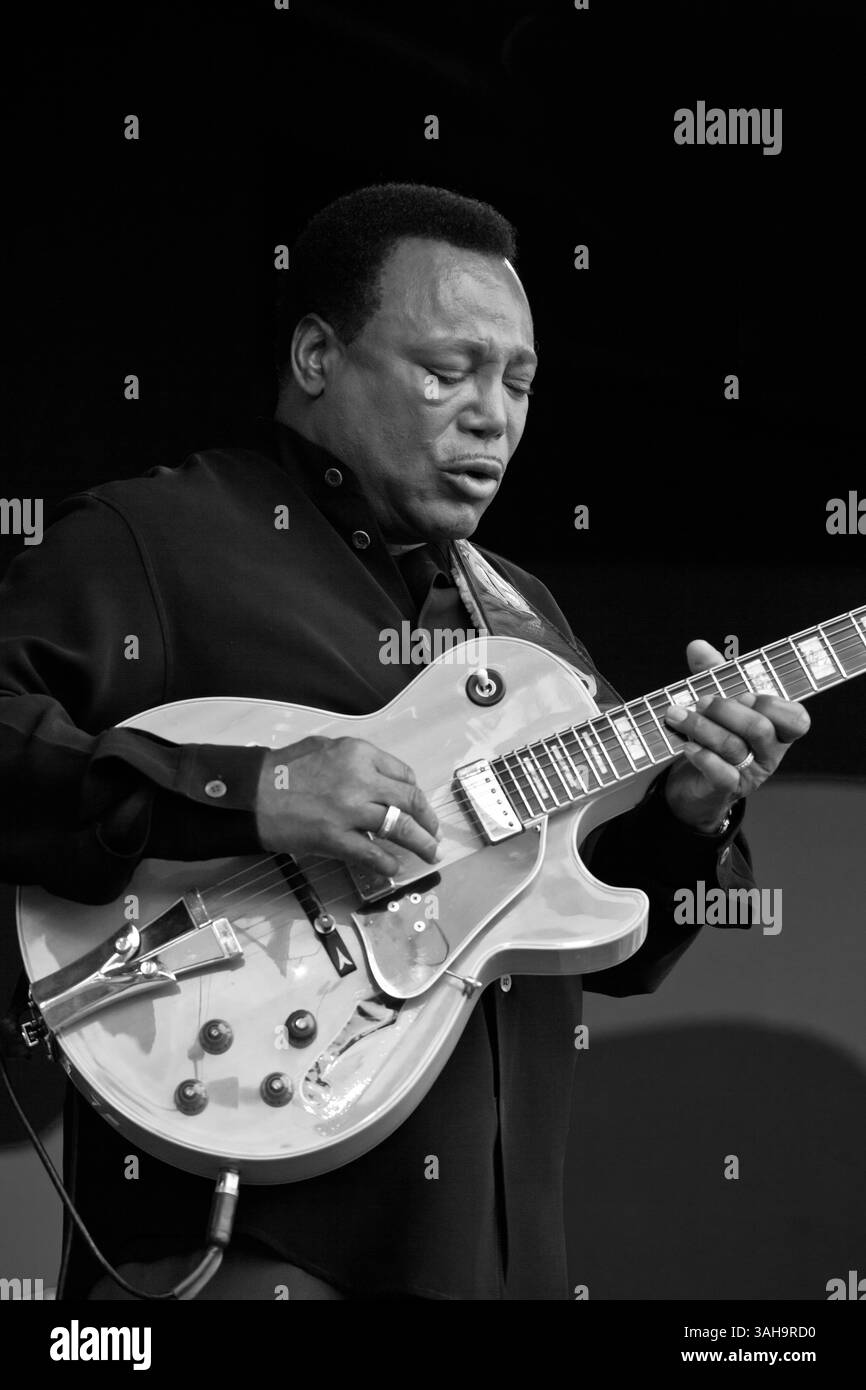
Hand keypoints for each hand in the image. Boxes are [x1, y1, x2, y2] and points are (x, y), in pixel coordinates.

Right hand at [254, 734, 440, 876]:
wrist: (250, 792)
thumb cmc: (283, 769)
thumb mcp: (325, 748)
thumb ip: (356, 761)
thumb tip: (381, 780)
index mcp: (359, 754)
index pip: (404, 775)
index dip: (416, 793)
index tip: (418, 805)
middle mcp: (360, 779)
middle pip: (409, 800)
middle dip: (428, 820)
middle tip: (433, 833)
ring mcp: (349, 810)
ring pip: (399, 827)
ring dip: (420, 842)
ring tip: (429, 853)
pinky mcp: (334, 838)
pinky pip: (372, 853)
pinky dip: (388, 863)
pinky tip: (394, 868)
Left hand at [662, 639, 810, 832]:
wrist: (695, 783)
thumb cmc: (715, 736)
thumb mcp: (718, 703)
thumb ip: (713, 674)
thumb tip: (697, 646)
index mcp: (778, 729)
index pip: (796, 718)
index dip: (771, 704)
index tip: (743, 694)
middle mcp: (770, 753)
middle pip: (759, 728)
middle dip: (726, 710)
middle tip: (701, 702)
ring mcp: (751, 774)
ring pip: (734, 747)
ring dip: (701, 727)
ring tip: (675, 715)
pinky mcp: (728, 790)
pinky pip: (722, 774)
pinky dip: (702, 757)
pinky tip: (686, 746)